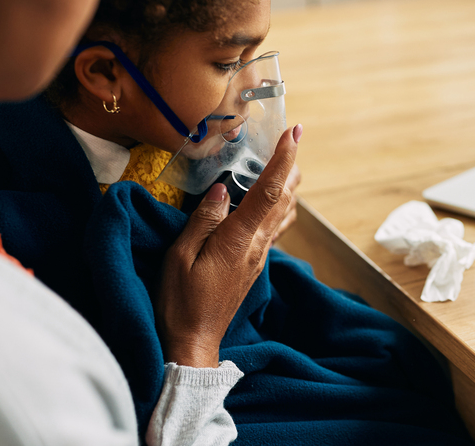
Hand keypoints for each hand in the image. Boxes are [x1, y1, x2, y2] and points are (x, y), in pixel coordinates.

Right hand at [156, 124, 301, 367]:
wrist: (193, 340)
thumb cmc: (179, 300)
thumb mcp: (180, 257)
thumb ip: (203, 220)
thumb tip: (222, 189)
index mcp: (239, 239)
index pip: (268, 191)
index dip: (283, 159)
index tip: (294, 133)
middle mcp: (256, 245)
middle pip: (285, 199)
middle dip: (292, 167)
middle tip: (295, 138)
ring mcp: (258, 256)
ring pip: (284, 213)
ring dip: (289, 186)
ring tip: (289, 162)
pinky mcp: (254, 264)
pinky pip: (274, 228)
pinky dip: (279, 206)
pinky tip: (275, 201)